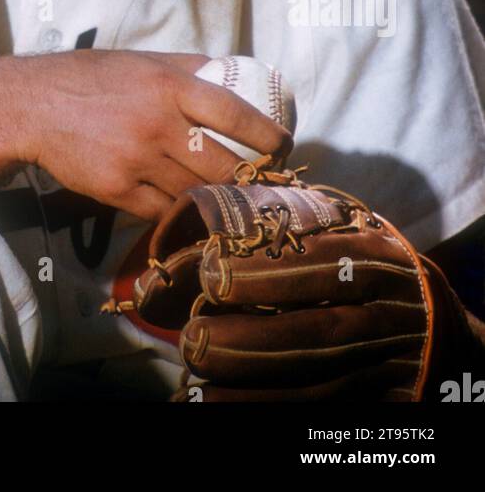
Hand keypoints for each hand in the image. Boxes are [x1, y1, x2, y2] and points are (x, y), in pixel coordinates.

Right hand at [13, 48, 292, 221]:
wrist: (33, 106)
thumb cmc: (93, 78)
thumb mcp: (143, 60)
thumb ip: (188, 67)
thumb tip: (233, 71)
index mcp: (168, 86)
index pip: (233, 114)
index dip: (267, 136)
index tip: (284, 147)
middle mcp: (157, 124)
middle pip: (222, 166)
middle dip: (247, 180)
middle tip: (262, 183)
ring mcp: (137, 161)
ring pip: (195, 193)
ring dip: (216, 200)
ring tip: (231, 200)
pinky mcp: (117, 190)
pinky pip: (163, 211)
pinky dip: (179, 212)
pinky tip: (187, 209)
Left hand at [129, 175, 477, 402]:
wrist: (433, 321)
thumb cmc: (368, 260)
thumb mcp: (351, 228)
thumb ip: (301, 222)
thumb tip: (215, 218)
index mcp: (378, 256)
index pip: (325, 265)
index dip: (269, 273)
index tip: (213, 273)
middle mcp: (387, 312)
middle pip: (320, 332)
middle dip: (251, 336)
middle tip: (192, 332)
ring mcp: (384, 360)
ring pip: (317, 376)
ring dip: (252, 377)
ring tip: (198, 364)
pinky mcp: (377, 395)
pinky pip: (318, 407)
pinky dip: (265, 404)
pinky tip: (218, 399)